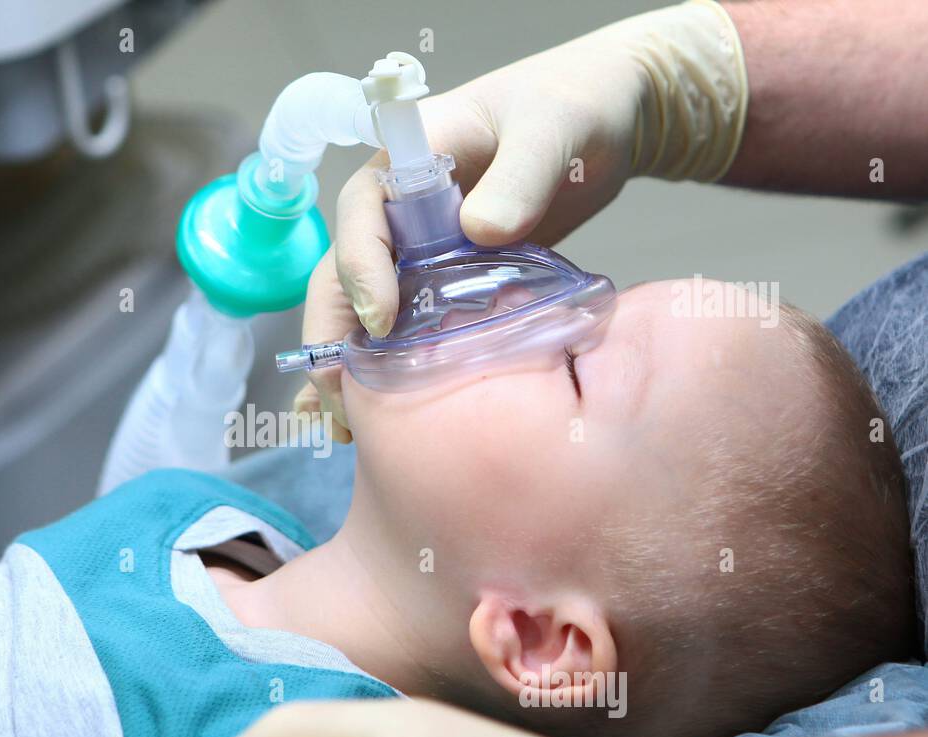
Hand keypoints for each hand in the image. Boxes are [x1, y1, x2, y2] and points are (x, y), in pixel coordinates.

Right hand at [297, 0, 747, 437]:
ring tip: (344, 429)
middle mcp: (396, 208)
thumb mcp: (550, 129)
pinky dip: (380, 371)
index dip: (361, 266)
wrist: (602, 117)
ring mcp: (415, 248)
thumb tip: (480, 231)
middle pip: (342, 272)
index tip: (382, 319)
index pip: (360, 212)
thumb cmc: (571, 106)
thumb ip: (521, 174)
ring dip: (347, 367)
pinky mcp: (441, 281)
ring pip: (360, 309)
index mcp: (406, 160)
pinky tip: (367, 424)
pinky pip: (401, 326)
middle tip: (343, 398)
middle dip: (334, 336)